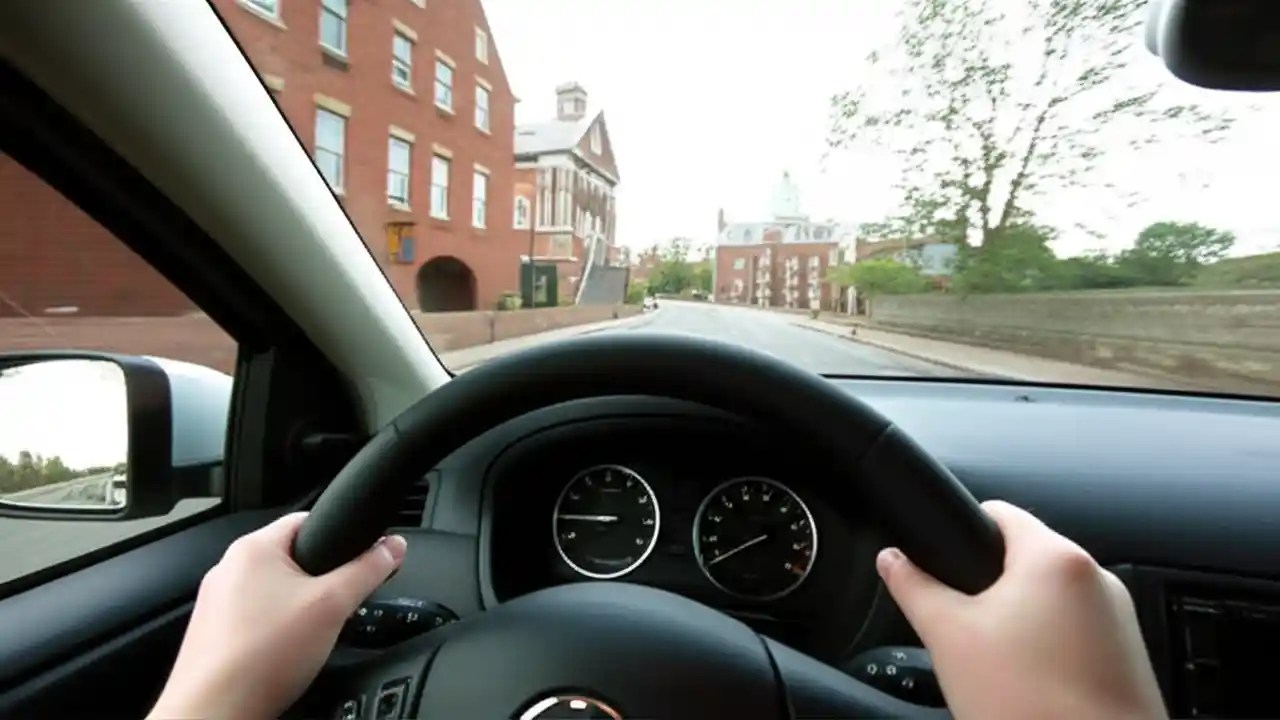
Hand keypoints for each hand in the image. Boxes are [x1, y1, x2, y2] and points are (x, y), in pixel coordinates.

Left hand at [148, 512, 406, 719]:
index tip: (359, 560)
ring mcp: (217, 603)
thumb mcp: (333, 606)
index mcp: (252, 548)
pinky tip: (284, 653)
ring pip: (275, 592)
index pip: (307, 520)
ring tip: (308, 636)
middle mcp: (228, 569)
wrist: (214, 713)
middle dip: (320, 582)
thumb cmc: (260, 658)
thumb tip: (392, 546)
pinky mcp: (214, 633)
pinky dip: (276, 631)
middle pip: (293, 559)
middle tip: (335, 608)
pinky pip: (257, 619)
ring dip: (298, 608)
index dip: (340, 537)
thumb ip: (367, 570)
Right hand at [876, 500, 1165, 719]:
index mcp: (1056, 558)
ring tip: (1002, 671)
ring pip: (1050, 602)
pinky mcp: (1129, 658)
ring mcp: (1120, 620)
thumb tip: (893, 560)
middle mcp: (1098, 579)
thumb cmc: (1031, 707)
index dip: (962, 533)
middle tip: (968, 636)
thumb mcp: (949, 639)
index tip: (944, 566)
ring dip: (1020, 625)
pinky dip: (1049, 652)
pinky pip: (1077, 636)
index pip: (999, 513)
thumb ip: (915, 588)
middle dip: (990, 593)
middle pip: (1024, 561)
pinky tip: (1032, 689)